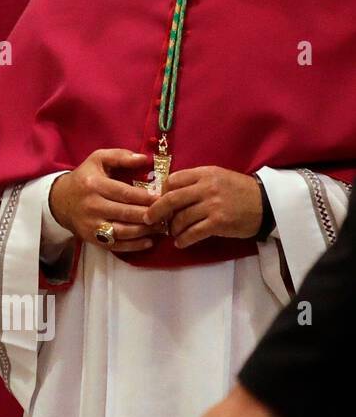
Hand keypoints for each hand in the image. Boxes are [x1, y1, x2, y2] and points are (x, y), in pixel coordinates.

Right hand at [47, 149, 157, 252]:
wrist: (60, 200)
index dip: (146, 197)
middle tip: (168, 214)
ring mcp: (91, 224)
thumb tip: (145, 159)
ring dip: (145, 231)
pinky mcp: (92, 238)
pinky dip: (134, 245)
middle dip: (150, 215)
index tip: (163, 198)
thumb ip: (120, 156)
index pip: (125, 193)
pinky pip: (116, 245)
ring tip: (161, 227)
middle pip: (127, 213)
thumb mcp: (98, 160)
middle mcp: (92, 206)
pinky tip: (149, 241)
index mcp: (94, 185)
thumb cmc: (85, 178)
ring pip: (123, 231)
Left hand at [143, 166, 261, 247]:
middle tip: (149, 219)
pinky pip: (193, 232)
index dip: (161, 192)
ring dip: (172, 228)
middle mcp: (206, 187)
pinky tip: (181, 243)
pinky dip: (183, 239)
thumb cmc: (239, 190)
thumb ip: (195, 181)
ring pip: (181, 218)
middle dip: (156, 211)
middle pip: (171, 199)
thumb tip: (168, 192)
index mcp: (204, 173)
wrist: (267, 203)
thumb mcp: (217, 177)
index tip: (158, 201)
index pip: (172, 180)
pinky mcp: (218, 222)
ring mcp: (212, 205)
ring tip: (172, 233)